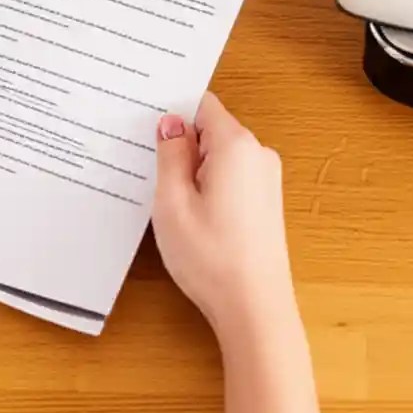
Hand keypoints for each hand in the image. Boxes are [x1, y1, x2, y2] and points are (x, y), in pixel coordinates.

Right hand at [152, 92, 294, 330]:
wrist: (254, 307)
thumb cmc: (212, 258)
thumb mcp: (173, 201)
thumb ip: (171, 154)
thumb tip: (170, 124)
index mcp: (236, 146)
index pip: (202, 104)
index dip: (173, 113)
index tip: (147, 130)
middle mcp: (258, 155)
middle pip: (211, 130)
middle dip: (180, 146)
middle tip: (150, 172)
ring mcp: (266, 180)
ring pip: (220, 157)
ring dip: (193, 171)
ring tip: (170, 203)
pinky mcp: (265, 202)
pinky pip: (231, 179)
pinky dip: (208, 188)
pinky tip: (192, 216)